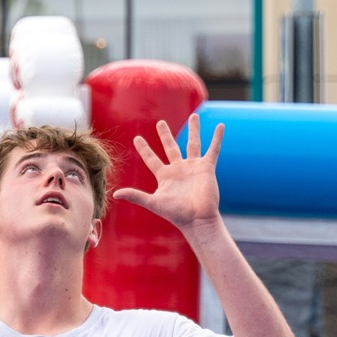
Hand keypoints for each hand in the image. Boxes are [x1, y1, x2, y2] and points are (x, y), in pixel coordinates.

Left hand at [115, 116, 223, 234]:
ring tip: (194, 116)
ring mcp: (193, 167)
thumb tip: (115, 193)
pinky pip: (213, 150)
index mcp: (165, 176)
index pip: (151, 159)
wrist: (197, 219)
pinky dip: (217, 139)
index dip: (144, 149)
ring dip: (194, 130)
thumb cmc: (176, 213)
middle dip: (165, 135)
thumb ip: (136, 196)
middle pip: (170, 147)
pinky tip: (221, 127)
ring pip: (193, 144)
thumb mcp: (153, 203)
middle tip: (160, 122)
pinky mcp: (207, 168)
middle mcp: (178, 169)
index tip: (137, 138)